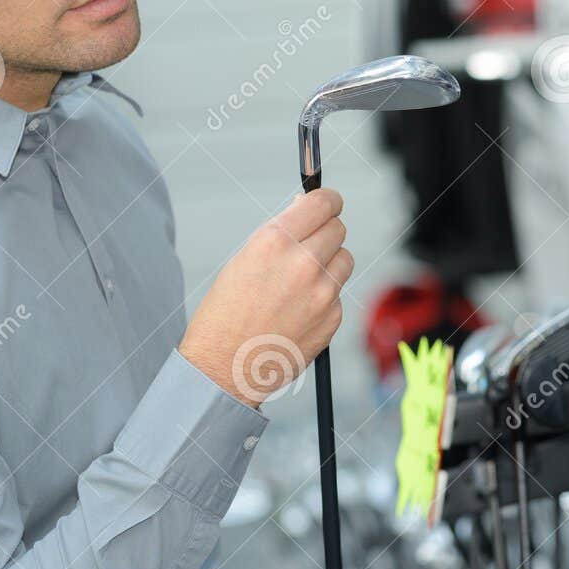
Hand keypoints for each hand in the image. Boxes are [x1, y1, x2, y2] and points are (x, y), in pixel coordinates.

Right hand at [178, 188, 352, 406]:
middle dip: (326, 232)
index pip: (324, 202)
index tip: (328, 203)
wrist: (223, 369)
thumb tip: (306, 210)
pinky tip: (297, 311)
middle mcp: (303, 263)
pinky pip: (338, 294)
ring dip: (329, 264)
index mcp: (275, 241)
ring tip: (299, 283)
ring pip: (345, 260)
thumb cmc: (225, 314)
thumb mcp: (243, 261)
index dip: (328, 200)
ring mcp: (322, 293)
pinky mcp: (332, 318)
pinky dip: (324, 297)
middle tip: (311, 244)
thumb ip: (280, 235)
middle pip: (339, 229)